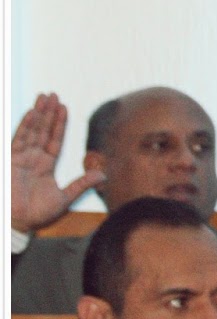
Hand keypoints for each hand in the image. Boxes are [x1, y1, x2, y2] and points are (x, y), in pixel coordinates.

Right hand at [11, 93, 102, 234]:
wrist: (18, 224)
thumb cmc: (37, 214)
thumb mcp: (65, 198)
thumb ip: (81, 184)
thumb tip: (103, 175)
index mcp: (45, 165)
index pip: (55, 139)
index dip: (59, 124)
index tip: (64, 107)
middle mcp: (33, 158)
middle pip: (43, 130)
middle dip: (48, 112)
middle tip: (53, 94)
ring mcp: (21, 158)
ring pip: (32, 130)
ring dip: (38, 114)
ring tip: (44, 97)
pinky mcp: (11, 160)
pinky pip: (19, 139)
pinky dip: (26, 126)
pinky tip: (32, 112)